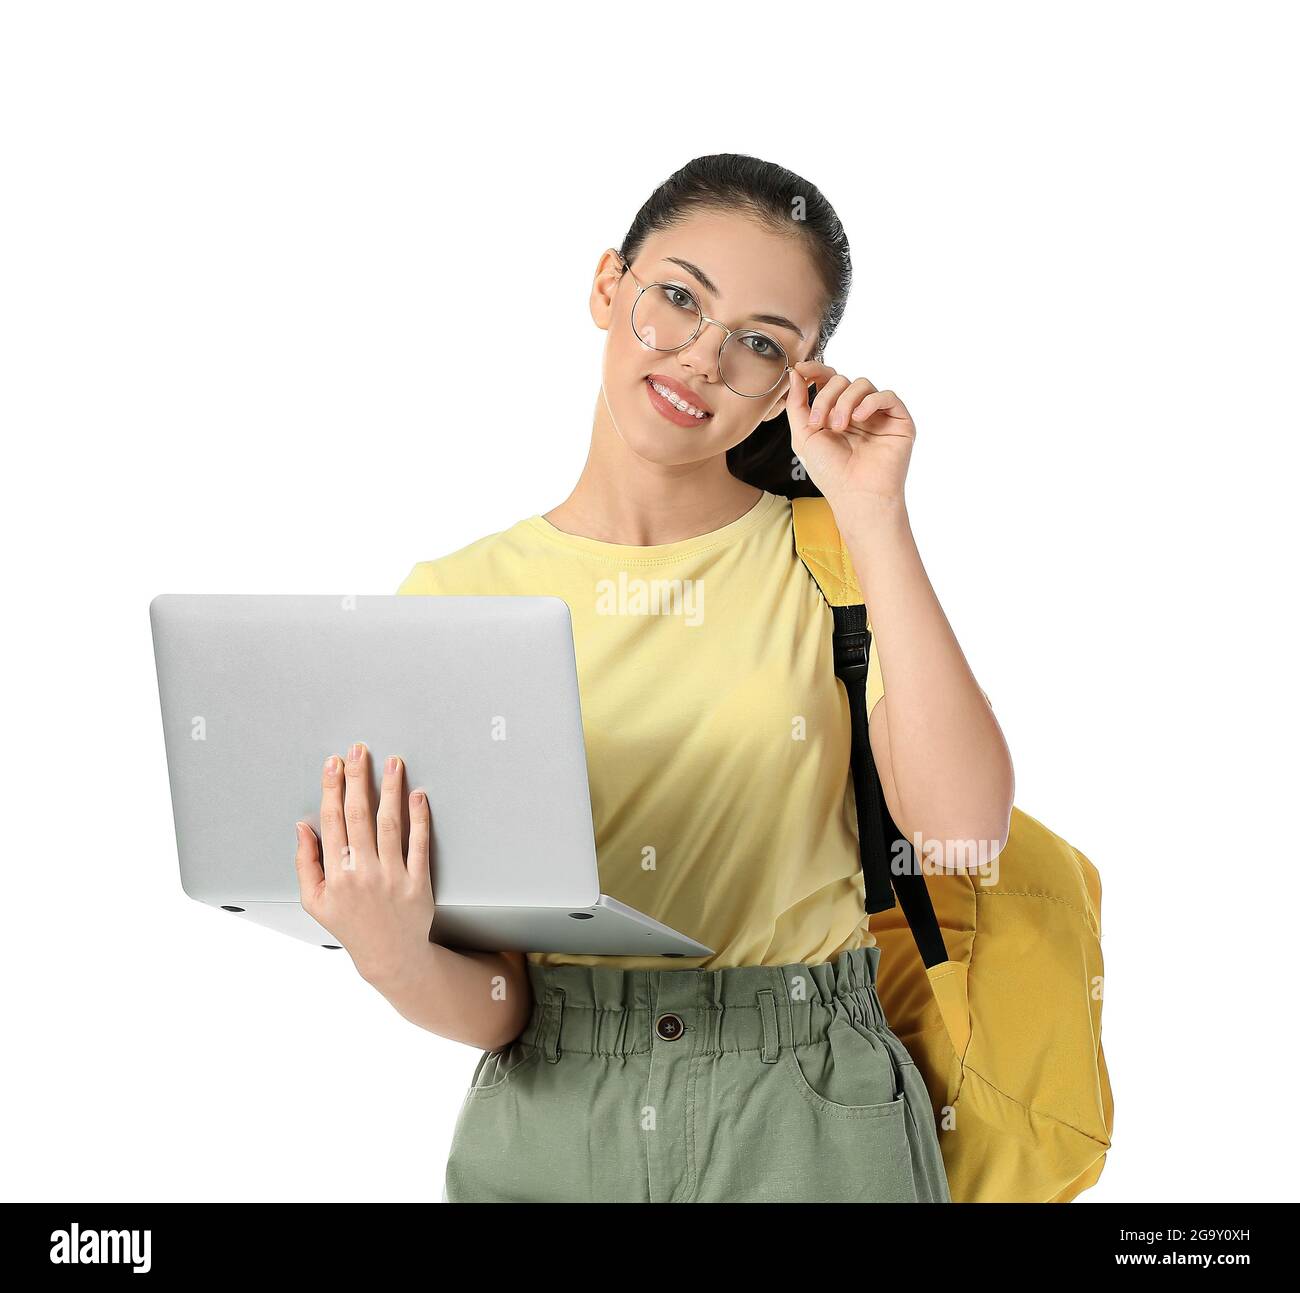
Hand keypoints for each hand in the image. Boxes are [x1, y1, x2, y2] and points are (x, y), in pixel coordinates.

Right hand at [294, 743, 434, 983]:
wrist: (389, 955)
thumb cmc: (350, 925)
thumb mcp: (314, 901)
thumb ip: (305, 863)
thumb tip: (302, 826)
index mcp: (335, 875)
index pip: (332, 821)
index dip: (332, 789)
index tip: (334, 763)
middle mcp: (362, 873)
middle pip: (359, 815)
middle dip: (358, 778)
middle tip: (360, 750)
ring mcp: (392, 877)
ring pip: (390, 824)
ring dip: (390, 789)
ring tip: (393, 763)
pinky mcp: (418, 882)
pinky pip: (419, 844)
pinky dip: (419, 818)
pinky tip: (417, 795)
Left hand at [785, 360, 915, 505]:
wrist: (855, 496)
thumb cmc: (831, 473)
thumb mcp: (804, 436)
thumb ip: (797, 405)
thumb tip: (795, 374)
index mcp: (836, 413)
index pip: (828, 380)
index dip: (815, 371)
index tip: (800, 370)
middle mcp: (857, 411)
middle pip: (841, 380)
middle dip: (826, 397)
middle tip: (820, 423)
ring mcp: (878, 415)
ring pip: (862, 384)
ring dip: (844, 402)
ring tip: (840, 427)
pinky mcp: (898, 421)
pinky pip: (886, 395)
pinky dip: (870, 402)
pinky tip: (859, 418)